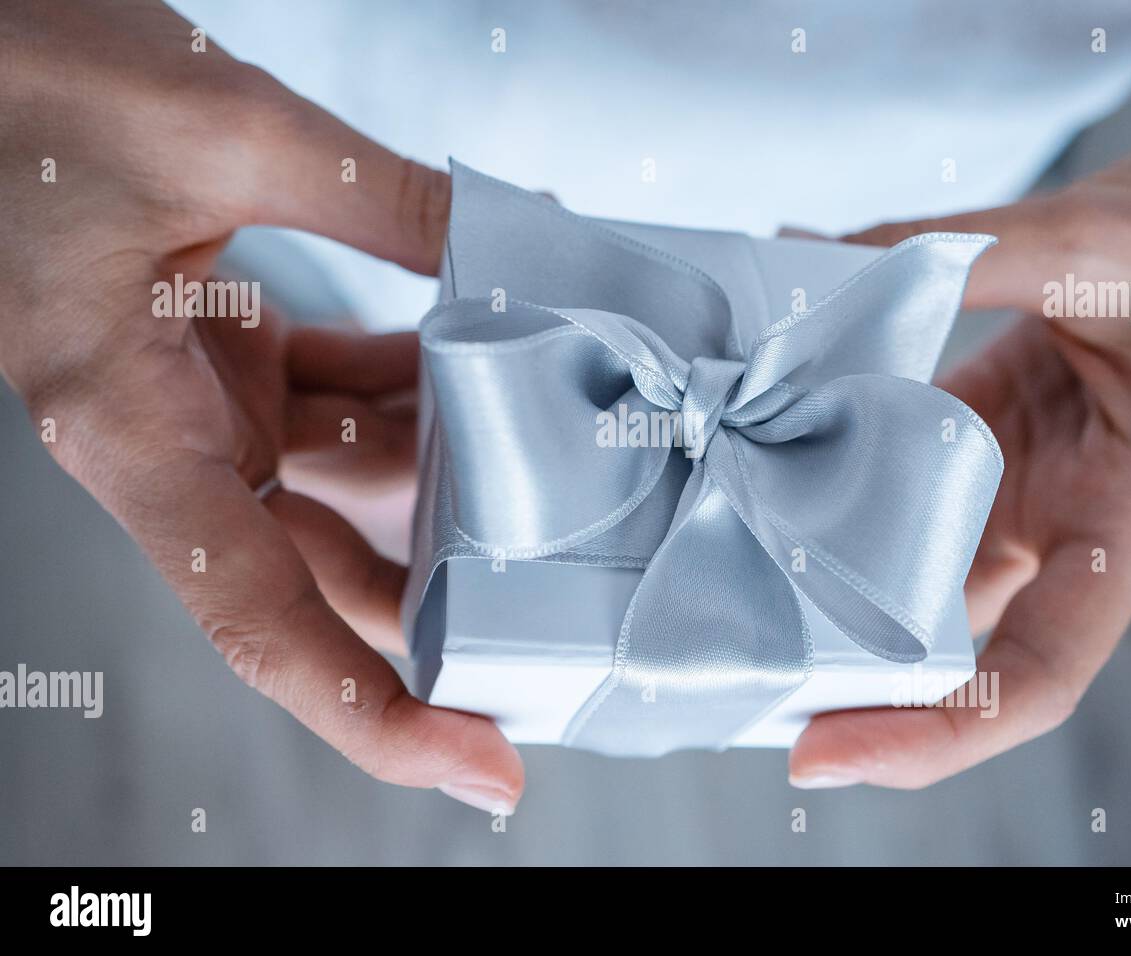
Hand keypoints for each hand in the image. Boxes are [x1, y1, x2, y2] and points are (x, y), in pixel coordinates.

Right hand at [0, 0, 522, 811]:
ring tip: (559, 478)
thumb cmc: (26, 87)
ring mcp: (204, 403)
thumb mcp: (222, 129)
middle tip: (565, 620)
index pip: (264, 623)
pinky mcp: (225, 352)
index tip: (483, 769)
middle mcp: (174, 444)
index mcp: (136, 435)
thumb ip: (382, 199)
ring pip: (348, 486)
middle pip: (329, 576)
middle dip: (444, 606)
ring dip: (446, 482)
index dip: (375, 715)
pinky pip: (338, 398)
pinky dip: (411, 392)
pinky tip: (484, 370)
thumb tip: (508, 245)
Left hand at [789, 143, 1130, 787]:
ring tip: (719, 561)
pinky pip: (900, 471)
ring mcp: (1019, 486)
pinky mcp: (987, 437)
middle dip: (842, 668)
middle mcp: (1064, 527)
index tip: (823, 753)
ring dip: (821, 568)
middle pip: (945, 640)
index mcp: (1124, 523)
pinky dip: (835, 464)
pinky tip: (765, 438)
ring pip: (909, 563)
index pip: (1034, 676)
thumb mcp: (1099, 244)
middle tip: (732, 668)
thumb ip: (960, 254)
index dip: (932, 734)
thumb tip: (818, 258)